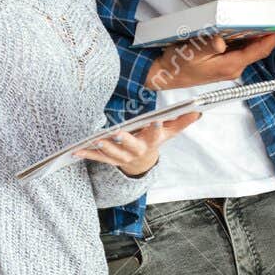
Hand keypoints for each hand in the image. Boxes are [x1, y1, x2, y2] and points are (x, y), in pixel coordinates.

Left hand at [84, 110, 200, 177]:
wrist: (142, 163)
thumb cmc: (155, 142)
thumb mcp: (169, 133)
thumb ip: (181, 122)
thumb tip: (198, 110)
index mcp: (151, 143)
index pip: (155, 136)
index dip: (155, 129)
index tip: (153, 121)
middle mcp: (136, 151)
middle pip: (131, 146)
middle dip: (124, 140)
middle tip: (117, 132)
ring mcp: (122, 157)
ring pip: (113, 153)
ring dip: (104, 147)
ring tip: (96, 139)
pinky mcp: (110, 159)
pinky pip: (97, 158)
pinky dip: (87, 154)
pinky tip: (76, 150)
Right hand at [145, 30, 274, 91]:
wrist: (166, 75)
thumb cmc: (178, 65)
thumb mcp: (191, 53)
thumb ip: (207, 46)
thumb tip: (221, 41)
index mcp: (230, 66)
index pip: (259, 51)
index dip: (274, 38)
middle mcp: (233, 68)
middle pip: (258, 49)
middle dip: (269, 34)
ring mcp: (229, 66)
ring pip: (249, 48)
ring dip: (258, 35)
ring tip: (267, 17)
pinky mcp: (224, 62)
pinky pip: (240, 49)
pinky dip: (246, 37)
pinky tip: (246, 26)